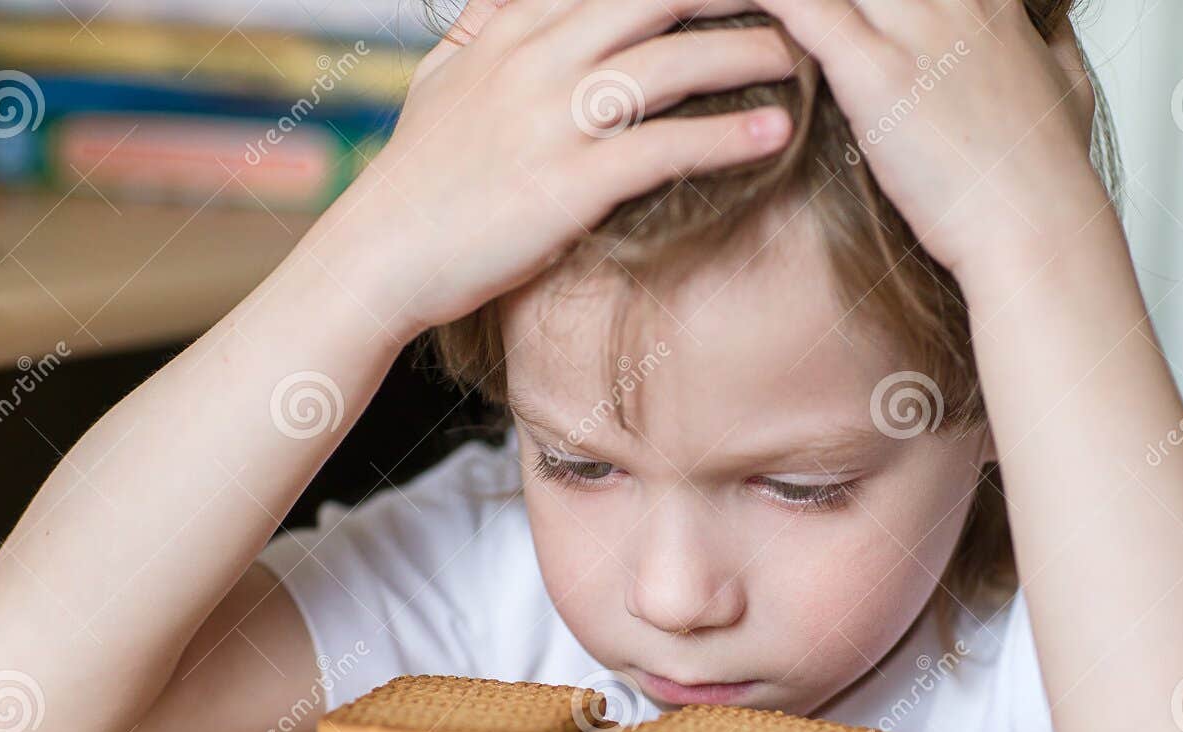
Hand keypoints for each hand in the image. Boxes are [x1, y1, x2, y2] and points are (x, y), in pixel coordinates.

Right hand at [323, 0, 798, 336]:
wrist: (379, 256)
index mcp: (510, 29)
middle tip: (793, 2)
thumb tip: (507, 0)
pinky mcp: (564, 187)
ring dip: (746, 56)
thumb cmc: (418, 176)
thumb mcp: (443, 80)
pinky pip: (663, 149)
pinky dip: (727, 138)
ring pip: (668, 64)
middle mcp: (533, 60)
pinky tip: (775, 133)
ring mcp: (548, 121)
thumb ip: (484, 28)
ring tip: (802, 60)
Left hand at [737, 0, 1100, 285]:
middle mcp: (954, 5)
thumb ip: (1052, 61)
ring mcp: (917, 32)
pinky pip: (806, 10)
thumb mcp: (1068, 98)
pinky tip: (721, 4)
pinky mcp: (879, 75)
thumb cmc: (1050, 181)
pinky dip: (764, 3)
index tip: (857, 0)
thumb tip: (1055, 48)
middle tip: (789, 6)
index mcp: (990, 5)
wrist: (1040, 231)